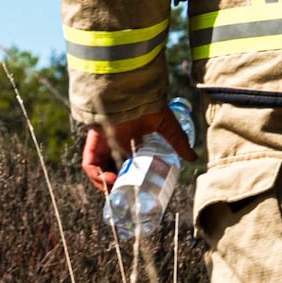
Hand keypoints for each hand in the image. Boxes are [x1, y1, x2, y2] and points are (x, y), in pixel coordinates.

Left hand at [81, 108, 197, 192]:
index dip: (127, 177)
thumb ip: (178, 141)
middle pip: (110, 167)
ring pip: (98, 167)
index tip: (135, 187)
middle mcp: (114, 142)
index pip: (124, 162)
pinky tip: (108, 179)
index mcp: (129, 139)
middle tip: (124, 191)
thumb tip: (192, 157)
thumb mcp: (167, 126)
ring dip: (104, 182)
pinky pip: (88, 161)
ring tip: (116, 187)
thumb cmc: (150, 104)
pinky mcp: (94, 140)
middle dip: (115, 182)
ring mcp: (103, 141)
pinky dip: (95, 173)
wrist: (134, 91)